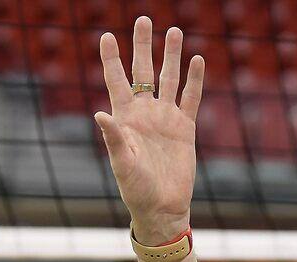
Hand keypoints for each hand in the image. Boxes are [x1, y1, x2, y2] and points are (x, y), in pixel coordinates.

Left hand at [96, 17, 203, 244]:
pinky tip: (197, 60)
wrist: (162, 207)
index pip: (117, 80)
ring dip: (171, 56)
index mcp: (125, 118)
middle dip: (143, 45)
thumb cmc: (136, 189)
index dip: (111, 58)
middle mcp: (145, 113)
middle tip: (144, 19)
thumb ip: (114, 138)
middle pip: (143, 71)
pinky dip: (194, 79)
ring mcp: (166, 118)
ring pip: (169, 78)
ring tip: (174, 32)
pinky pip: (190, 98)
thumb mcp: (122, 164)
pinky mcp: (185, 128)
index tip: (105, 35)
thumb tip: (99, 113)